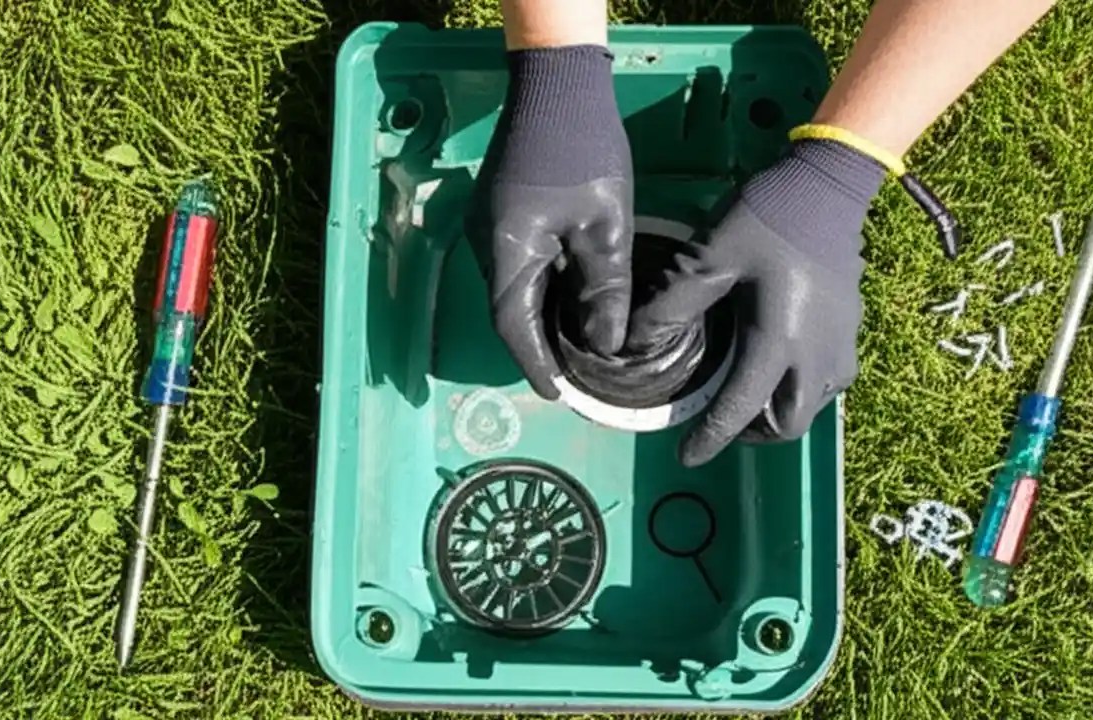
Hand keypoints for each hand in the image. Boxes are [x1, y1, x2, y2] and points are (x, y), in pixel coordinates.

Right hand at [466, 45, 632, 398]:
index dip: (535, 364)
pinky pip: (517, 264)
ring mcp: (488, 225)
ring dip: (543, 316)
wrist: (556, 81)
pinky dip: (541, 288)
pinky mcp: (500, 211)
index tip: (557, 394)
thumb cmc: (584, 149)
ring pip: (514, 288)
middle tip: (576, 372)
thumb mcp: (606, 226)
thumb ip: (605, 289)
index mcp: (506, 250)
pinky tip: (571, 295)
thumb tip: (606, 344)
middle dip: (541, 344)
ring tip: (579, 340)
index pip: (513, 326)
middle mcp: (486, 244)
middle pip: (510, 310)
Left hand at [626, 139, 885, 465]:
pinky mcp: (853, 327)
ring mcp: (842, 342)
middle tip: (722, 423)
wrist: (829, 183)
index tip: (685, 457)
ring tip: (749, 398)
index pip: (740, 409)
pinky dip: (804, 389)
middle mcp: (816, 354)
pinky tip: (783, 366)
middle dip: (752, 434)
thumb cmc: (767, 217)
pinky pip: (831, 380)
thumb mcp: (709, 258)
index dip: (710, 439)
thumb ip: (671, 306)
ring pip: (815, 405)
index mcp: (777, 341)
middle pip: (789, 423)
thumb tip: (631, 346)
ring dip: (781, 413)